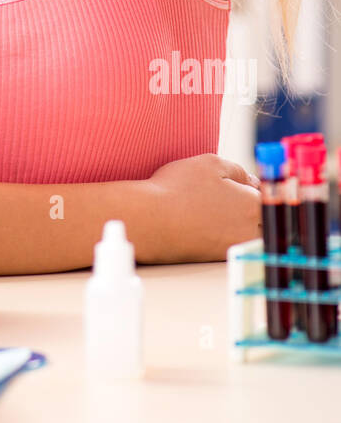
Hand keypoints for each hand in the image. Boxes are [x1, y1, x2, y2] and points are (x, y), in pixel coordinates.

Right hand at [142, 154, 261, 262]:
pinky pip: (232, 245)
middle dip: (257, 209)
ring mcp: (235, 247)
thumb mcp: (210, 163)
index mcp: (254, 205)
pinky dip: (226, 234)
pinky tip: (207, 223)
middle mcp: (250, 230)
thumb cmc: (178, 189)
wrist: (150, 222)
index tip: (254, 184)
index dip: (261, 188)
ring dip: (243, 224)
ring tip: (220, 211)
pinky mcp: (217, 258)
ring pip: (250, 235)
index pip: (272, 197)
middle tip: (237, 197)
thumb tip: (251, 181)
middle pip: (266, 221)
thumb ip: (238, 170)